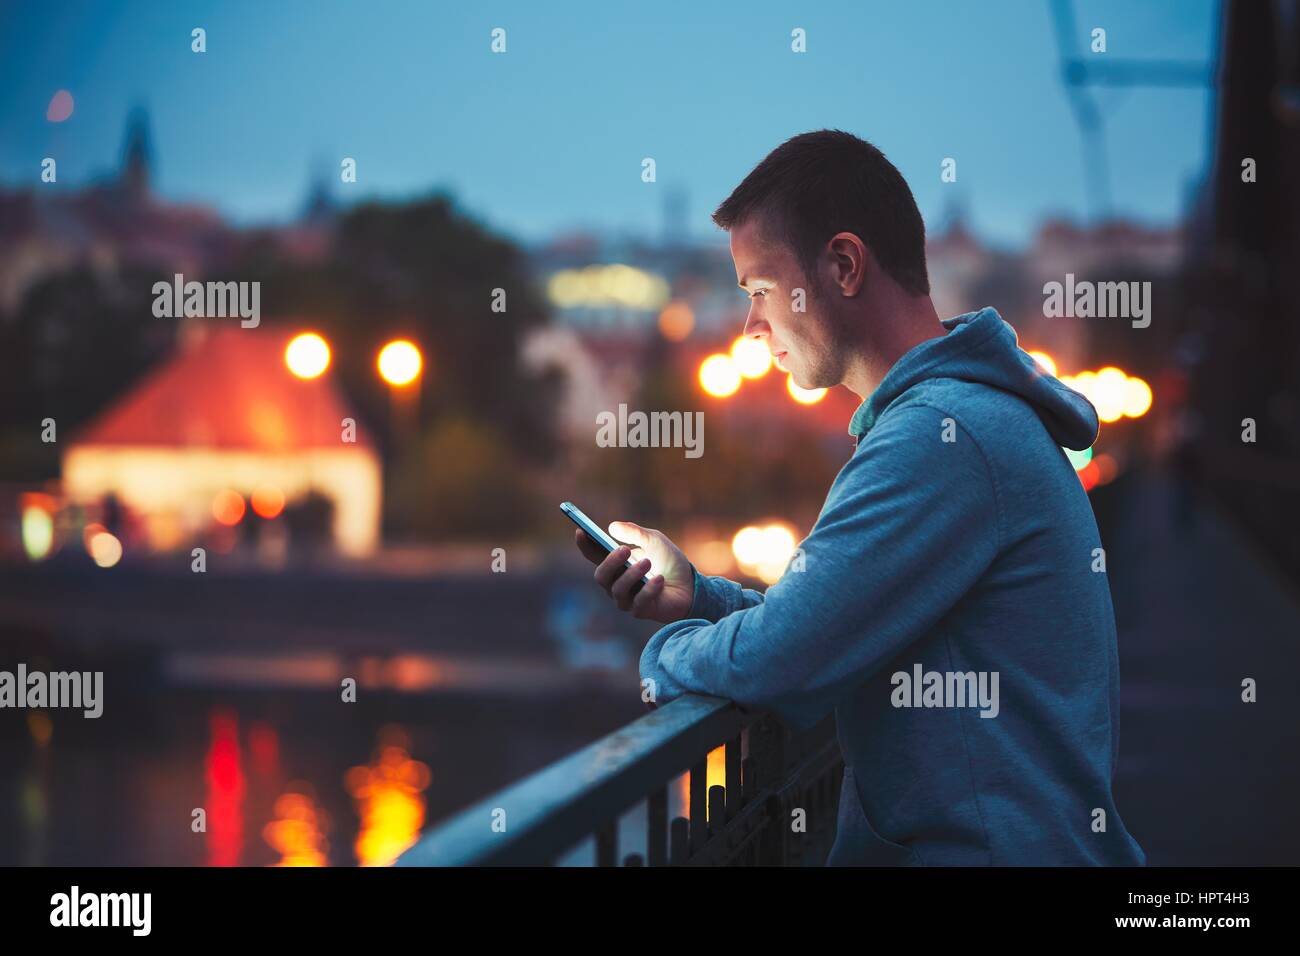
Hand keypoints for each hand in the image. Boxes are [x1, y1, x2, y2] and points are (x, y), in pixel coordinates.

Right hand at [574, 521, 693, 624]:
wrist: (691, 585)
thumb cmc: (669, 561)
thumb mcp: (654, 540)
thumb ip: (635, 533)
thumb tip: (612, 527)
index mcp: (616, 564)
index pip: (593, 555)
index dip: (585, 545)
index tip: (581, 531)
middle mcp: (616, 583)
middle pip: (601, 576)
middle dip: (611, 563)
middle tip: (625, 550)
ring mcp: (626, 599)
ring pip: (618, 590)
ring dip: (632, 574)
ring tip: (648, 562)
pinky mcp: (640, 611)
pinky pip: (638, 602)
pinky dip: (649, 590)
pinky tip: (660, 579)